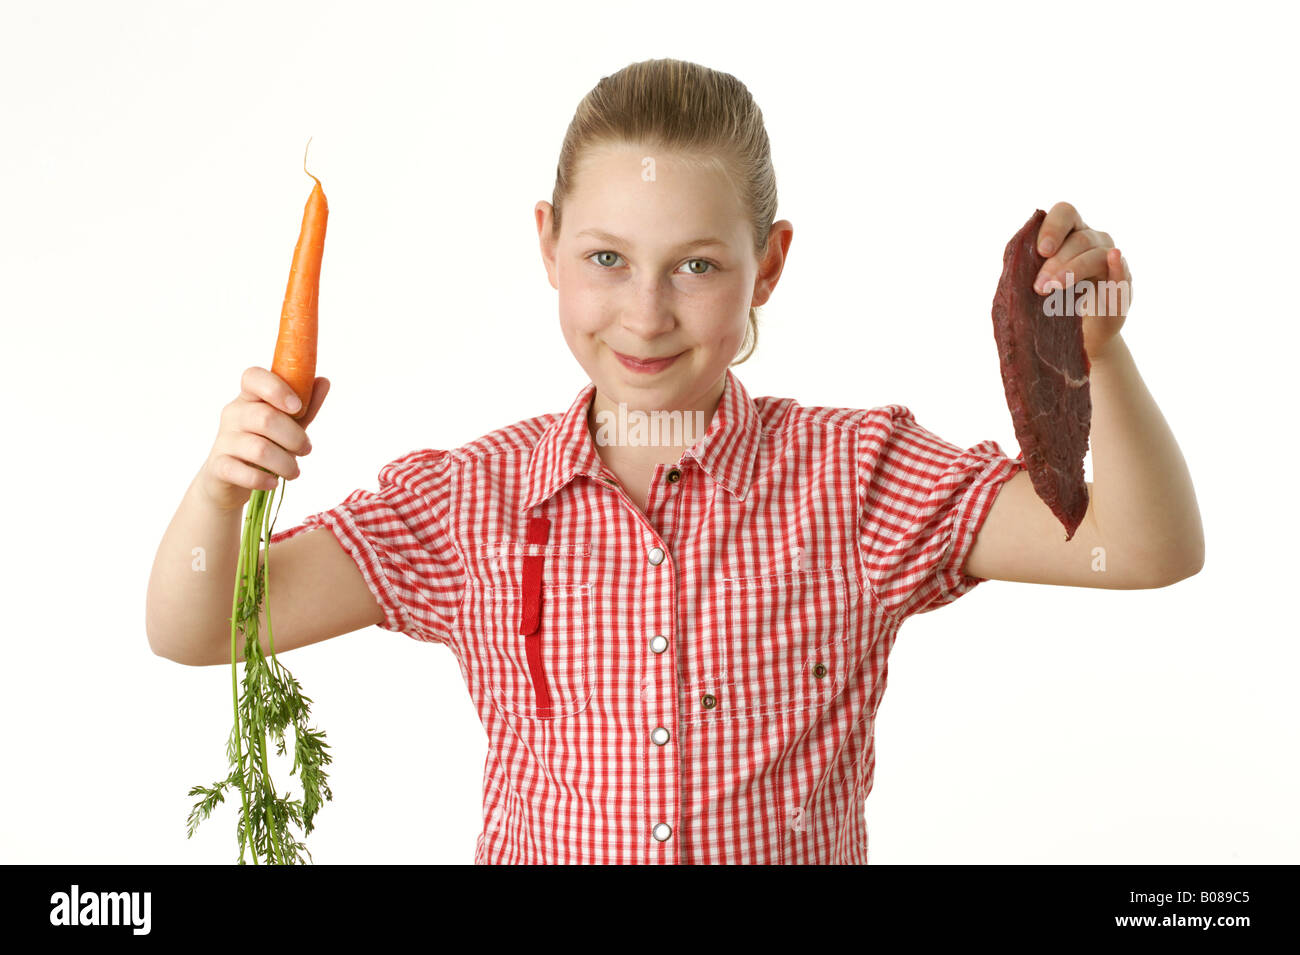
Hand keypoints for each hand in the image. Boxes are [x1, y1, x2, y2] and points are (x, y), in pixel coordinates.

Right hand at [196, 367, 329, 511]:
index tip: (297, 406)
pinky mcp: (218, 466)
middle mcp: (233, 414)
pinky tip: (272, 483)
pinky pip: (241, 472)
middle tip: (306, 449)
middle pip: (265, 418)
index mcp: (249, 398)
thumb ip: (306, 406)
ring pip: (259, 449)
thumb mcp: (288, 424)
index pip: (253, 377)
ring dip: (285, 463)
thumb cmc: (264, 444)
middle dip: (294, 437)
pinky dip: (262, 480)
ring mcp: (224, 440)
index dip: (276, 388)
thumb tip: (323, 381)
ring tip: (293, 471)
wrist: (229, 479)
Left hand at [1032, 201, 1132, 359]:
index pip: (1065, 213)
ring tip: (1053, 288)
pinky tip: (1114, 256)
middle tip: (1039, 286)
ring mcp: (1110, 259)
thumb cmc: (1053, 303)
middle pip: (1079, 239)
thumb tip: (1011, 264)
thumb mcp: (1038, 281)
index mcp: (1070, 232)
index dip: (1052, 227)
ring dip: (1072, 270)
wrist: (1079, 334)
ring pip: (1095, 255)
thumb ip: (1027, 268)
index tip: (1041, 251)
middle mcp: (1094, 240)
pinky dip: (1117, 264)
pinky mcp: (1123, 283)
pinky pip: (1121, 270)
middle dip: (1056, 262)